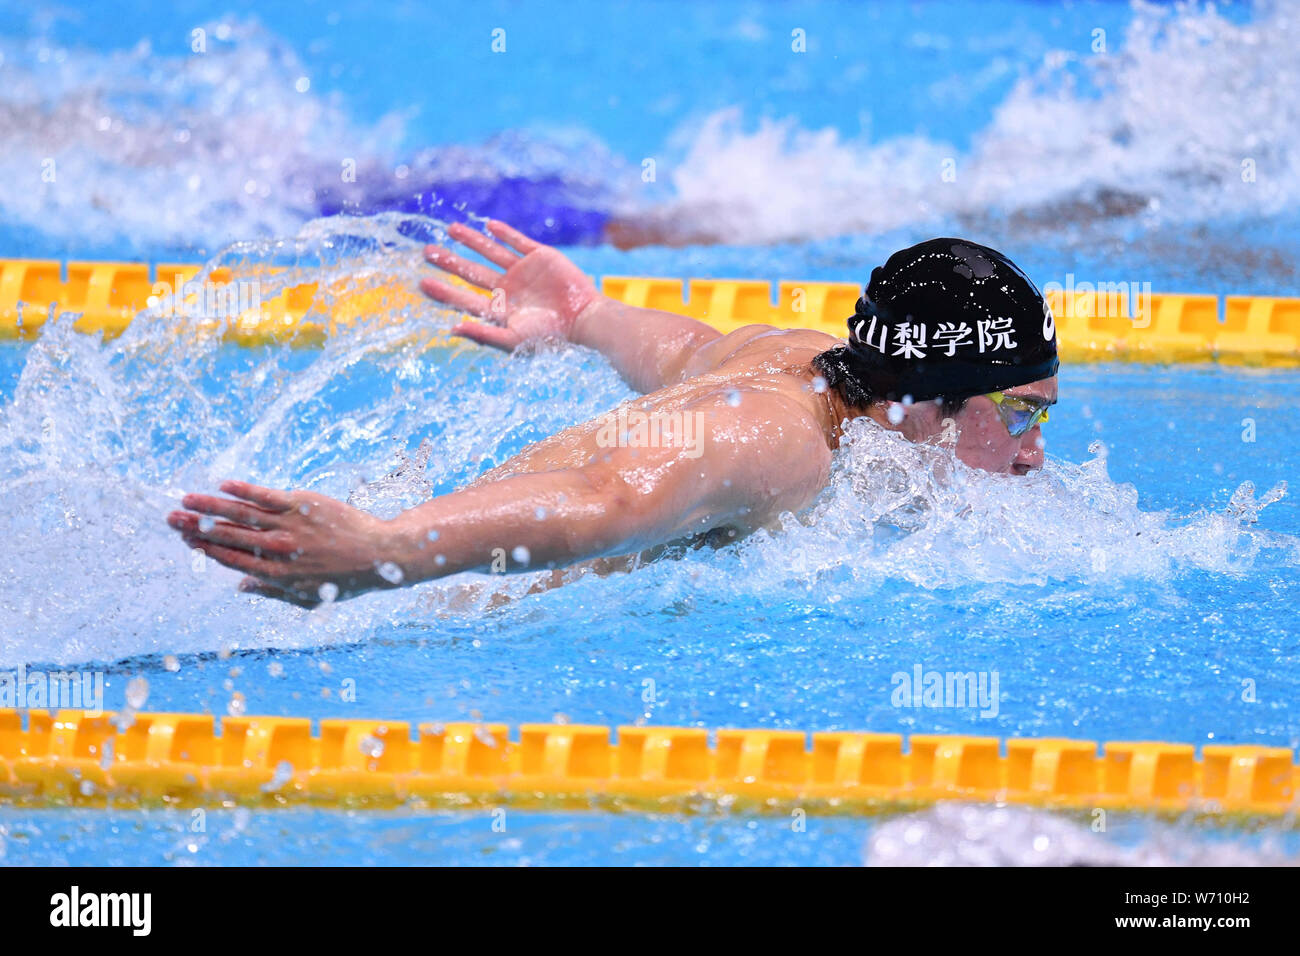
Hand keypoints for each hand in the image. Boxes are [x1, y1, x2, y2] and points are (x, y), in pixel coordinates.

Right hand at [166, 480, 395, 607]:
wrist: (377, 554)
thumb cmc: (344, 581)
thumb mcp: (308, 599)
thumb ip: (271, 592)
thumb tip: (240, 586)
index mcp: (276, 574)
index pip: (231, 559)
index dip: (206, 549)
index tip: (187, 541)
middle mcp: (277, 550)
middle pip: (228, 536)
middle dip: (196, 527)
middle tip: (171, 518)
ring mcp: (288, 526)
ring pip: (240, 514)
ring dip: (209, 506)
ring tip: (186, 500)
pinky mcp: (301, 504)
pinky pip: (266, 496)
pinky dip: (243, 491)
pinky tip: (223, 486)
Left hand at [420, 219, 600, 349]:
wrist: (584, 319)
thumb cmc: (549, 337)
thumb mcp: (512, 338)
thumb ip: (482, 333)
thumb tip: (451, 328)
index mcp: (500, 310)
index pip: (465, 297)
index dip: (443, 291)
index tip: (422, 282)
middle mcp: (508, 290)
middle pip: (472, 273)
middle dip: (450, 262)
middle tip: (427, 252)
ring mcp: (524, 272)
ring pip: (490, 252)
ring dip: (471, 241)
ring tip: (450, 229)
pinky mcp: (541, 257)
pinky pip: (518, 242)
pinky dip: (503, 233)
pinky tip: (488, 225)